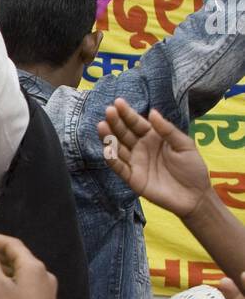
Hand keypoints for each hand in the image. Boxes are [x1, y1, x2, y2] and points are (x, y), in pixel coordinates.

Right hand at [0, 234, 57, 298]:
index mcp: (33, 266)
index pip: (12, 244)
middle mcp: (43, 272)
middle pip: (19, 254)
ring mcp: (46, 285)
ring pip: (23, 268)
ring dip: (5, 264)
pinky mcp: (45, 297)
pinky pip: (27, 279)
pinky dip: (13, 276)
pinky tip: (1, 284)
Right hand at [98, 99, 210, 218]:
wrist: (195, 196)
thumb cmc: (192, 168)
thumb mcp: (184, 145)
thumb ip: (167, 130)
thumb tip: (152, 112)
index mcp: (153, 137)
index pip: (137, 123)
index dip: (127, 113)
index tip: (118, 102)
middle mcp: (141, 148)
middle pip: (124, 133)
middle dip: (115, 122)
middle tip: (108, 111)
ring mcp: (136, 163)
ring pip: (118, 148)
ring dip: (109, 138)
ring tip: (102, 125)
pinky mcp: (133, 178)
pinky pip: (119, 168)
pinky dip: (112, 159)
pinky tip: (106, 149)